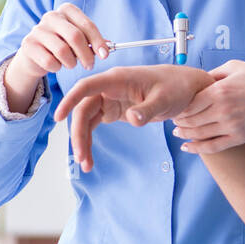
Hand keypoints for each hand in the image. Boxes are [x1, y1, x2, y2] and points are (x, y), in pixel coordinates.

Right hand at [8, 3, 110, 85]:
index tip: (105, 55)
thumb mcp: (79, 41)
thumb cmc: (63, 45)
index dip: (98, 41)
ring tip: (70, 64)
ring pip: (62, 50)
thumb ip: (93, 42)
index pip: (87, 25)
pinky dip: (57, 67)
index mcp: (66, 10)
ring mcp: (37, 29)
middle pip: (75, 37)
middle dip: (86, 55)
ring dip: (71, 62)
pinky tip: (56, 65)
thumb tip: (109, 46)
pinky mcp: (28, 44)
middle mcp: (51, 16)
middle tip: (90, 65)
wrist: (35, 55)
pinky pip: (50, 61)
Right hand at [54, 64, 213, 171]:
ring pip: (86, 120)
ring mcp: (109, 99)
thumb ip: (148, 109)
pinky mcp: (114, 110)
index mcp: (118, 79)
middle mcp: (109, 87)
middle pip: (83, 109)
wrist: (186, 88)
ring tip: (85, 164)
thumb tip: (132, 119)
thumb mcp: (165, 99)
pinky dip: (90, 140)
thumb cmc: (176, 87)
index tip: (58, 117)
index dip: (70, 100)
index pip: (86, 86)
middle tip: (81, 158)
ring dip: (83, 141)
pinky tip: (89, 158)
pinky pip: (95, 125)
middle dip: (78, 134)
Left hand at [171, 59, 244, 152]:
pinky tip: (187, 147)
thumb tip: (197, 81)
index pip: (189, 104)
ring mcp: (232, 126)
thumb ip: (212, 74)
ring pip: (199, 134)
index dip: (178, 107)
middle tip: (173, 120)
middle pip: (191, 120)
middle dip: (179, 121)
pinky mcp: (240, 137)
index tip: (175, 107)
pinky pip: (213, 146)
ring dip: (185, 134)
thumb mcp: (234, 67)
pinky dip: (197, 148)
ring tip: (179, 132)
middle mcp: (223, 110)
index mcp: (220, 91)